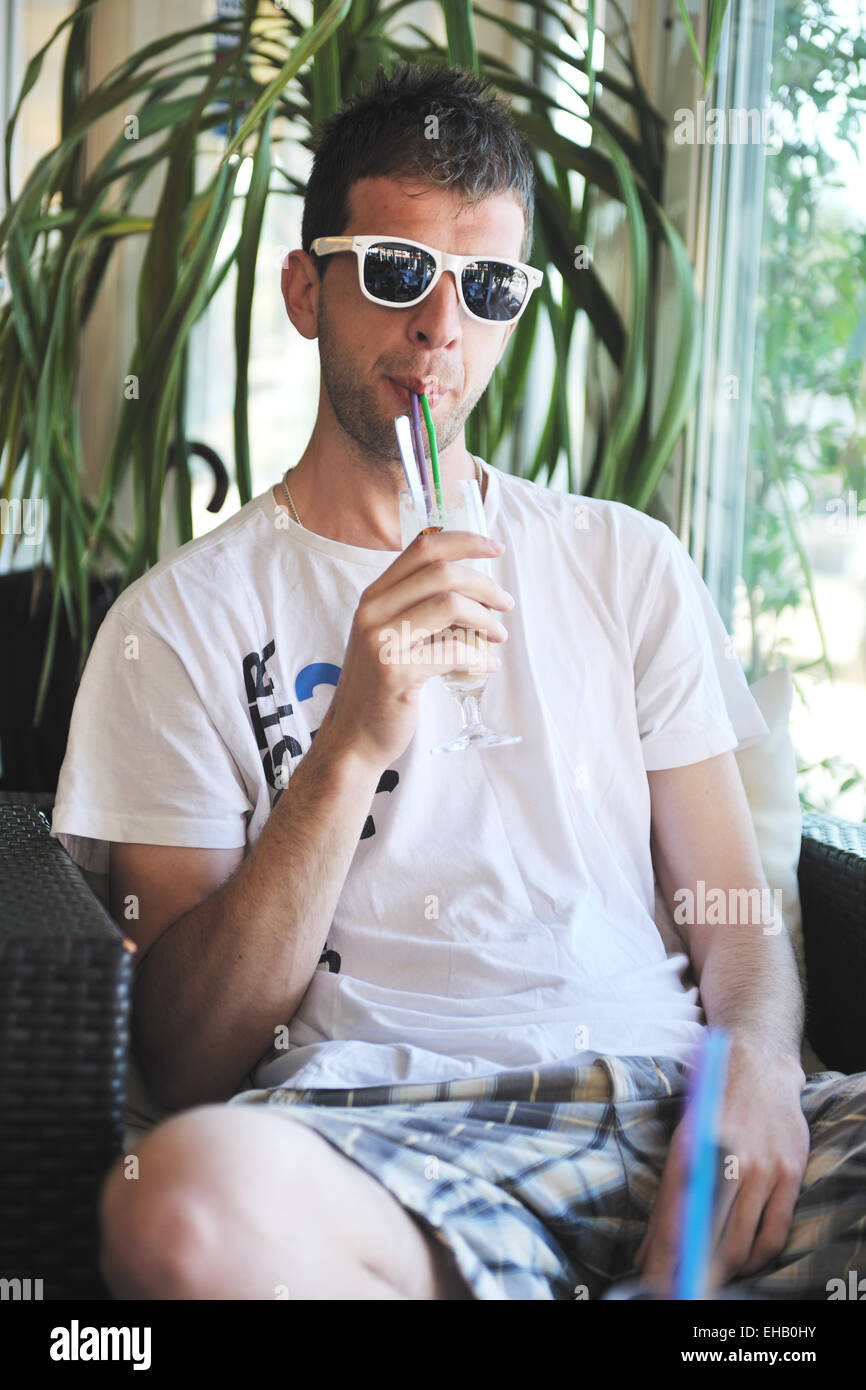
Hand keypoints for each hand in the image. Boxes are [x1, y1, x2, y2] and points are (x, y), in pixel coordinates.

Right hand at [317, 529, 513, 770]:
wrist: (353, 737)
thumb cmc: (381, 687)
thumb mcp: (389, 637)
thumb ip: (417, 609)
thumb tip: (472, 589)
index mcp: (374, 596)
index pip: (422, 548)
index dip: (464, 541)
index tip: (496, 549)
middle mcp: (372, 611)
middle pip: (440, 571)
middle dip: (484, 584)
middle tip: (506, 604)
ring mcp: (380, 640)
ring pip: (449, 604)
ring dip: (485, 619)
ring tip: (499, 636)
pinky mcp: (395, 672)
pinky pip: (452, 651)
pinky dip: (480, 657)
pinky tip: (489, 666)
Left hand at [633, 1039, 808, 1293]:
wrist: (757, 1065)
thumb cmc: (713, 1107)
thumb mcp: (683, 1141)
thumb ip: (670, 1195)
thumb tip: (648, 1251)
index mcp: (687, 1150)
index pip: (671, 1217)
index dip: (663, 1256)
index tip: (655, 1281)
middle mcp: (723, 1158)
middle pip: (706, 1236)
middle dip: (693, 1271)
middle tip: (686, 1287)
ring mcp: (760, 1167)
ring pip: (741, 1241)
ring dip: (726, 1269)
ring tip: (717, 1276)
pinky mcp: (789, 1172)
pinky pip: (775, 1231)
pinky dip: (759, 1256)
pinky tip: (748, 1260)